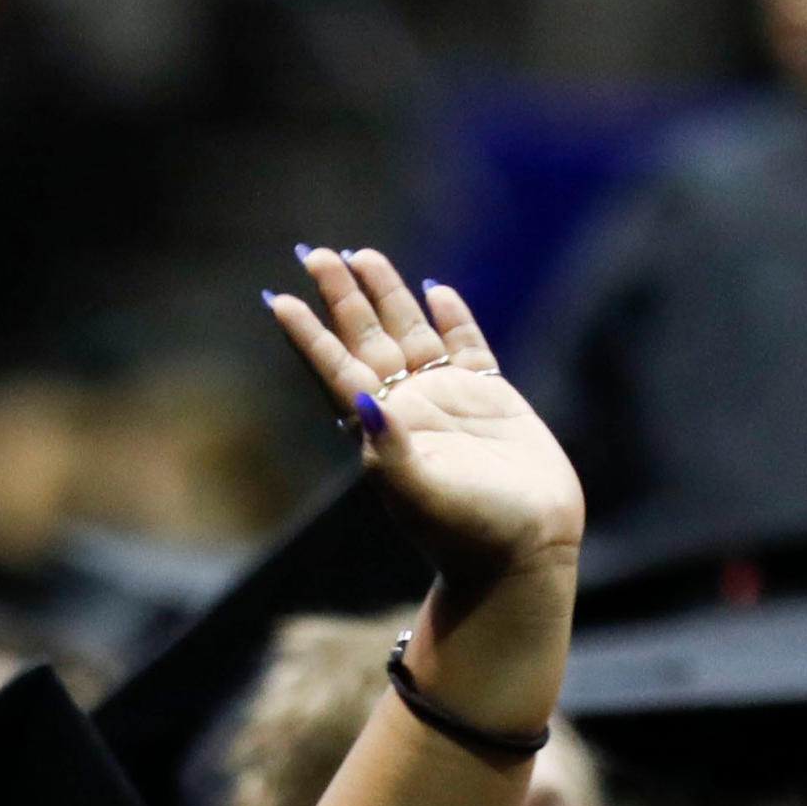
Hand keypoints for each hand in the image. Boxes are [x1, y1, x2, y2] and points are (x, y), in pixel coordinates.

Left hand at [263, 248, 581, 606]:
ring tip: (363, 255)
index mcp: (380, 431)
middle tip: (317, 254)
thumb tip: (360, 400)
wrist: (525, 551)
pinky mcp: (490, 397)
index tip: (281, 299)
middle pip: (366, 340)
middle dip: (342, 298)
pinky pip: (466, 344)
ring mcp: (448, 399)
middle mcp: (408, 409)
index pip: (336, 371)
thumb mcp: (421, 494)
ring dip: (387, 296)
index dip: (309, 336)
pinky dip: (451, 317)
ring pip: (410, 333)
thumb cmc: (468, 533)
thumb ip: (390, 449)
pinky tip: (436, 291)